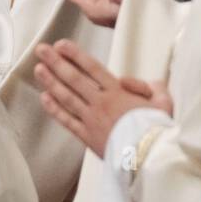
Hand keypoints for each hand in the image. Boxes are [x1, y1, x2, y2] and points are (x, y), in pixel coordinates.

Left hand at [33, 39, 173, 154]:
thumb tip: (127, 80)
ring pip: (67, 97)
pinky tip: (44, 98)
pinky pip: (67, 121)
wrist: (153, 157)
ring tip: (38, 68)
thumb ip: (148, 85)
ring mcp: (92, 120)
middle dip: (56, 62)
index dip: (76, 55)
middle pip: (74, 79)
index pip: (93, 68)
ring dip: (51, 82)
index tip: (61, 44)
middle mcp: (101, 103)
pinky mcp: (87, 136)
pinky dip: (54, 109)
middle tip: (41, 49)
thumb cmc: (159, 128)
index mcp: (119, 92)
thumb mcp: (162, 101)